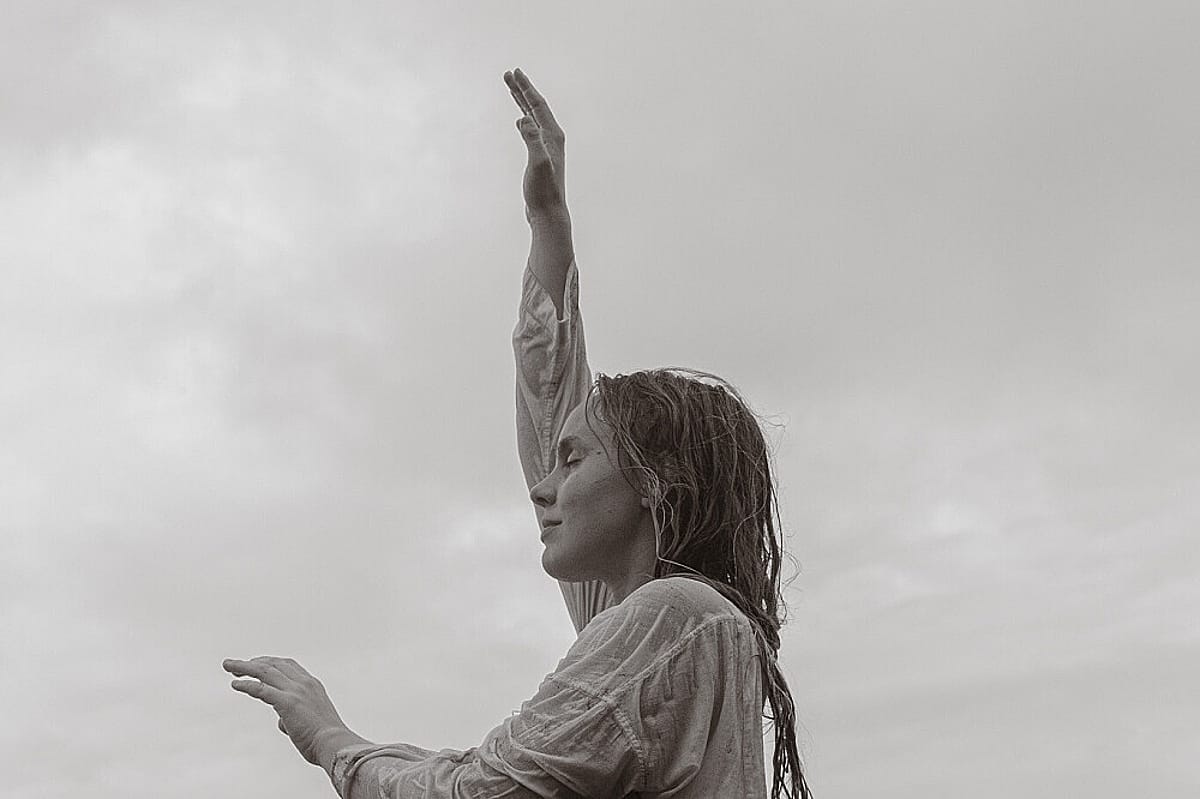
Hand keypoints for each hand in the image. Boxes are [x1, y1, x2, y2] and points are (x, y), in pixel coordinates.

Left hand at [224, 656, 363, 767]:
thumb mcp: (310, 720)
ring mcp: (296, 691)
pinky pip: (261, 689)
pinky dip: (246, 685)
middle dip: (253, 662)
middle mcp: (303, 683)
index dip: (269, 662)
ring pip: (264, 671)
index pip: (288, 665)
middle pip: (273, 664)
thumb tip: (281, 722)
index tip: (255, 663)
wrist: (334, 744)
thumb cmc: (324, 739)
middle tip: (236, 665)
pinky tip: (235, 684)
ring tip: (229, 666)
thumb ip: (294, 716)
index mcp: (312, 684)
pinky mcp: (287, 703)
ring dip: (245, 667)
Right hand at [503, 68, 568, 223]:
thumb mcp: (537, 163)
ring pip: (533, 117)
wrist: (548, 212)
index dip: (526, 87)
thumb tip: (523, 119)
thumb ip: (532, 140)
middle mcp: (552, 138)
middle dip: (522, 89)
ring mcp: (546, 147)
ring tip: (511, 88)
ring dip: (522, 102)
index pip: (538, 105)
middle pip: (536, 107)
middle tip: (509, 73)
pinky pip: (531, 130)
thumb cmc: (543, 191)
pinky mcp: (540, 156)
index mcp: (552, 135)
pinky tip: (519, 120)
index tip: (514, 72)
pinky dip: (524, 120)